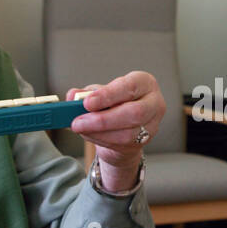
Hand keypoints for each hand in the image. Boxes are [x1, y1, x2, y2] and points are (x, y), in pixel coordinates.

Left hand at [69, 71, 165, 191]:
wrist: (124, 124)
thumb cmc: (114, 103)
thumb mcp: (100, 93)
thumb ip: (86, 93)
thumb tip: (72, 96)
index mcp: (145, 83)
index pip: (130, 87)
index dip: (108, 95)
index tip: (87, 102)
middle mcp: (154, 103)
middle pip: (134, 113)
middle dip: (103, 119)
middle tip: (78, 121)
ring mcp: (152, 125)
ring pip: (127, 133)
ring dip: (99, 132)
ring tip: (80, 127)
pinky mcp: (145, 141)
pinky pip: (122, 144)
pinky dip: (101, 139)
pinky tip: (88, 134)